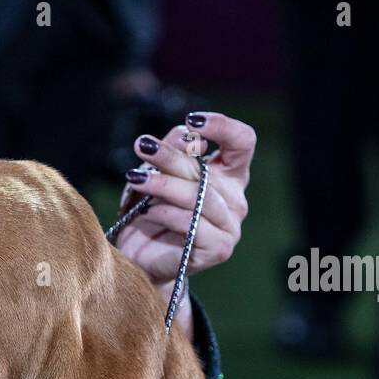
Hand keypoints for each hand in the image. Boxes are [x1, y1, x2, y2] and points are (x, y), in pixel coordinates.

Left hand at [112, 111, 255, 336]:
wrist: (141, 259)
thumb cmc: (149, 213)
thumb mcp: (157, 174)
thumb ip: (174, 152)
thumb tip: (186, 133)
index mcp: (228, 175)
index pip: (242, 142)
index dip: (223, 126)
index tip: (192, 119)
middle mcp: (235, 199)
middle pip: (207, 170)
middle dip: (171, 156)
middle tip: (143, 145)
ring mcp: (231, 225)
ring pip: (198, 196)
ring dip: (163, 185)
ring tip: (136, 179)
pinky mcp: (219, 248)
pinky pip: (192, 224)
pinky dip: (166, 214)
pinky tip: (148, 212)